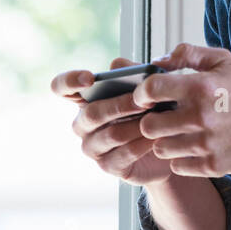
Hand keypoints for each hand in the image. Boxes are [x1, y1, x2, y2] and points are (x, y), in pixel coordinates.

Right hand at [50, 57, 173, 186]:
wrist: (169, 145)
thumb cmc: (151, 110)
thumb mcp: (145, 88)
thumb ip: (132, 72)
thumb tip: (118, 63)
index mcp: (86, 99)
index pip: (62, 87)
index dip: (70, 81)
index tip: (90, 78)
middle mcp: (83, 124)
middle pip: (92, 113)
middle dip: (120, 105)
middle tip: (145, 102)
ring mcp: (93, 147)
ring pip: (111, 135)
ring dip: (136, 126)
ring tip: (157, 119)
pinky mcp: (108, 166)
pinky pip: (124, 154)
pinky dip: (143, 144)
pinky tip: (157, 138)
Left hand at [135, 43, 230, 177]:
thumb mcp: (224, 61)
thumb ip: (189, 54)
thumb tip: (157, 60)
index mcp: (202, 87)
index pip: (151, 89)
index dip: (142, 94)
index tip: (146, 97)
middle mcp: (202, 117)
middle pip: (150, 125)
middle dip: (152, 120)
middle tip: (163, 117)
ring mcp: (207, 144)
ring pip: (161, 148)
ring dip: (166, 141)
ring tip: (180, 133)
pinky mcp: (213, 165)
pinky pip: (177, 166)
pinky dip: (181, 158)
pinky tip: (193, 147)